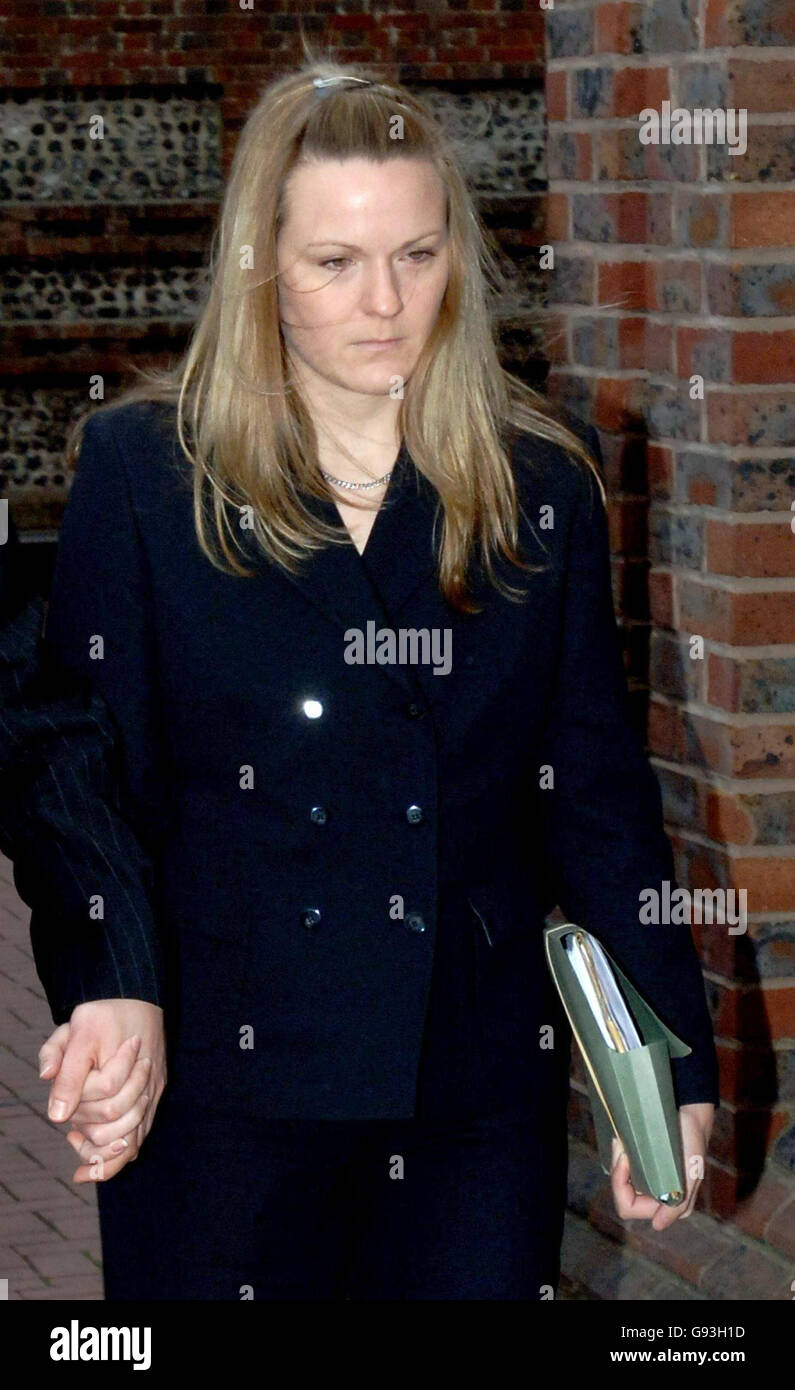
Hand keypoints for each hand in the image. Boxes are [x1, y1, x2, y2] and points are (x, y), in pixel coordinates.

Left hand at [38, 999, 166, 1182]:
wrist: (136, 1003)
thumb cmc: (102, 1015)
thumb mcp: (75, 1029)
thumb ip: (57, 1056)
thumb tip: (55, 1111)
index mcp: (124, 1056)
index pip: (103, 1088)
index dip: (77, 1096)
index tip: (63, 1104)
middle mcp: (144, 1079)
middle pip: (113, 1115)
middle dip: (86, 1120)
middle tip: (71, 1117)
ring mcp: (151, 1092)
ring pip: (129, 1139)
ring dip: (99, 1146)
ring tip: (76, 1140)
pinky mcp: (153, 1100)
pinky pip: (138, 1140)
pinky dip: (114, 1156)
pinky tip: (90, 1156)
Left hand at [610, 1102, 714, 1229]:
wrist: (692, 1119)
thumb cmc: (693, 1145)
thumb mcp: (691, 1175)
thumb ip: (678, 1204)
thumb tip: (657, 1226)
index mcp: (668, 1206)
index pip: (629, 1207)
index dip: (621, 1186)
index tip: (624, 1160)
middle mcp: (657, 1199)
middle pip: (622, 1195)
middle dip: (617, 1172)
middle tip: (620, 1147)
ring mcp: (650, 1184)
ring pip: (621, 1181)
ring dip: (617, 1161)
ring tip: (621, 1142)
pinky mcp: (646, 1169)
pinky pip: (625, 1170)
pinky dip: (620, 1156)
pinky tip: (623, 1143)